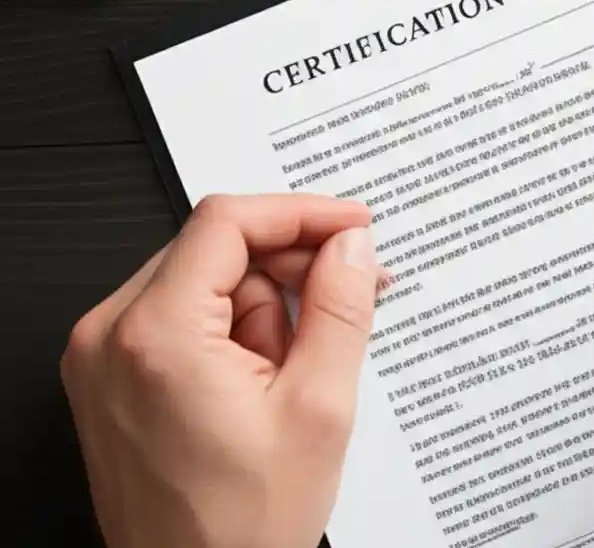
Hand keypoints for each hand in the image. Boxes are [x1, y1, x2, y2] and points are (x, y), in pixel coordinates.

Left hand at [61, 195, 380, 547]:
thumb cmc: (242, 526)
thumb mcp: (318, 409)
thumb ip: (339, 310)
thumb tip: (352, 247)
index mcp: (157, 334)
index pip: (228, 223)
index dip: (302, 214)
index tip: (353, 228)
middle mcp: (111, 337)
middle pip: (214, 251)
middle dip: (289, 269)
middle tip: (352, 295)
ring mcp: (102, 359)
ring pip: (202, 285)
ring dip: (262, 310)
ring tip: (292, 378)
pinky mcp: (110, 379)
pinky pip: (181, 320)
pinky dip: (232, 332)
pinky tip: (266, 380)